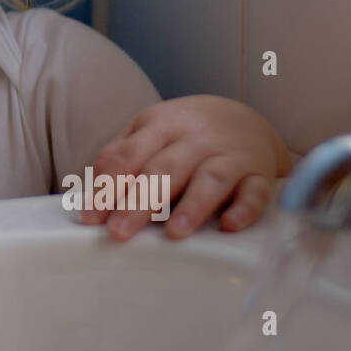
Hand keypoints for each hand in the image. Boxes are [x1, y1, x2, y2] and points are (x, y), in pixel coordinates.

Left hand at [80, 94, 291, 241]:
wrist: (244, 117)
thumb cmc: (184, 133)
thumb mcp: (148, 131)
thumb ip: (118, 157)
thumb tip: (91, 193)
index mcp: (160, 125)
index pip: (129, 156)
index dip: (108, 187)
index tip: (91, 219)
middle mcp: (195, 138)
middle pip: (165, 170)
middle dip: (140, 202)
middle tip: (120, 233)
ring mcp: (230, 154)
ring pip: (211, 178)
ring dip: (193, 205)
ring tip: (174, 232)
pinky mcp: (259, 173)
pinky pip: (255, 191)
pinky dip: (244, 209)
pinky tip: (229, 226)